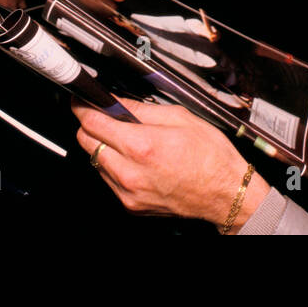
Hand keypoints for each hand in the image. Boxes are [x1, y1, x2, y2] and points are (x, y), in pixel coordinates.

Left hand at [72, 99, 269, 228]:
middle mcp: (130, 173)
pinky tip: (134, 159)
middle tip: (104, 116)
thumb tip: (115, 101)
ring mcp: (129, 192)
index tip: (81, 100)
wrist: (226, 194)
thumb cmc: (210, 157)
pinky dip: (114, 165)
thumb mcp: (179, 117)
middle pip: (86, 142)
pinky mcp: (131, 205)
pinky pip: (108, 179)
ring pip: (95, 161)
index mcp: (142, 146)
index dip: (83, 107)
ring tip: (127, 139)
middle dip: (90, 125)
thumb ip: (140, 108)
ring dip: (102, 146)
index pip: (93, 123)